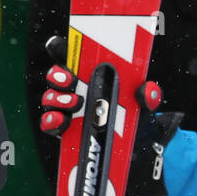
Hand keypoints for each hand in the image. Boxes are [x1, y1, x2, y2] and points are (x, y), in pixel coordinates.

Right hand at [38, 36, 180, 195]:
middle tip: (71, 81)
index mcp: (91, 77)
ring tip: (74, 104)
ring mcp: (66, 110)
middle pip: (55, 76)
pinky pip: (48, 124)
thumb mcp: (145, 105)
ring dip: (57, 99)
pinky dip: (52, 122)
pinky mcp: (63, 130)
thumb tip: (145, 90)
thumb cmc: (135, 119)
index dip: (61, 48)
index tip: (58, 46)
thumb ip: (148, 95)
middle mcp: (74, 91)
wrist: (134, 149)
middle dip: (58, 76)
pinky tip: (63, 122)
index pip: (72, 58)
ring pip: (49, 98)